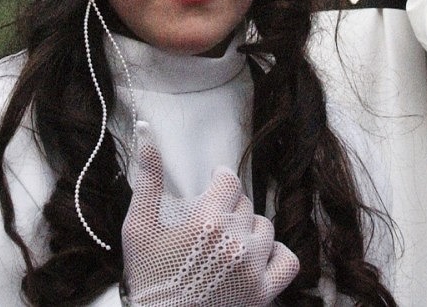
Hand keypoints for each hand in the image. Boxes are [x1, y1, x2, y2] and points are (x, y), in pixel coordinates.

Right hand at [122, 123, 298, 306]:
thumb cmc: (146, 279)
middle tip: (209, 221)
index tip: (211, 185)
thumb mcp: (139, 229)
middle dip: (228, 206)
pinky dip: (275, 254)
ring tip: (226, 240)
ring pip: (264, 227)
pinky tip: (255, 255)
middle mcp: (235, 243)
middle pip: (244, 203)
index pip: (229, 181)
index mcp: (207, 223)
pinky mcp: (263, 293)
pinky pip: (287, 261)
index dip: (219, 180)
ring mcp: (253, 270)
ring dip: (248, 229)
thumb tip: (147, 136)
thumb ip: (148, 182)